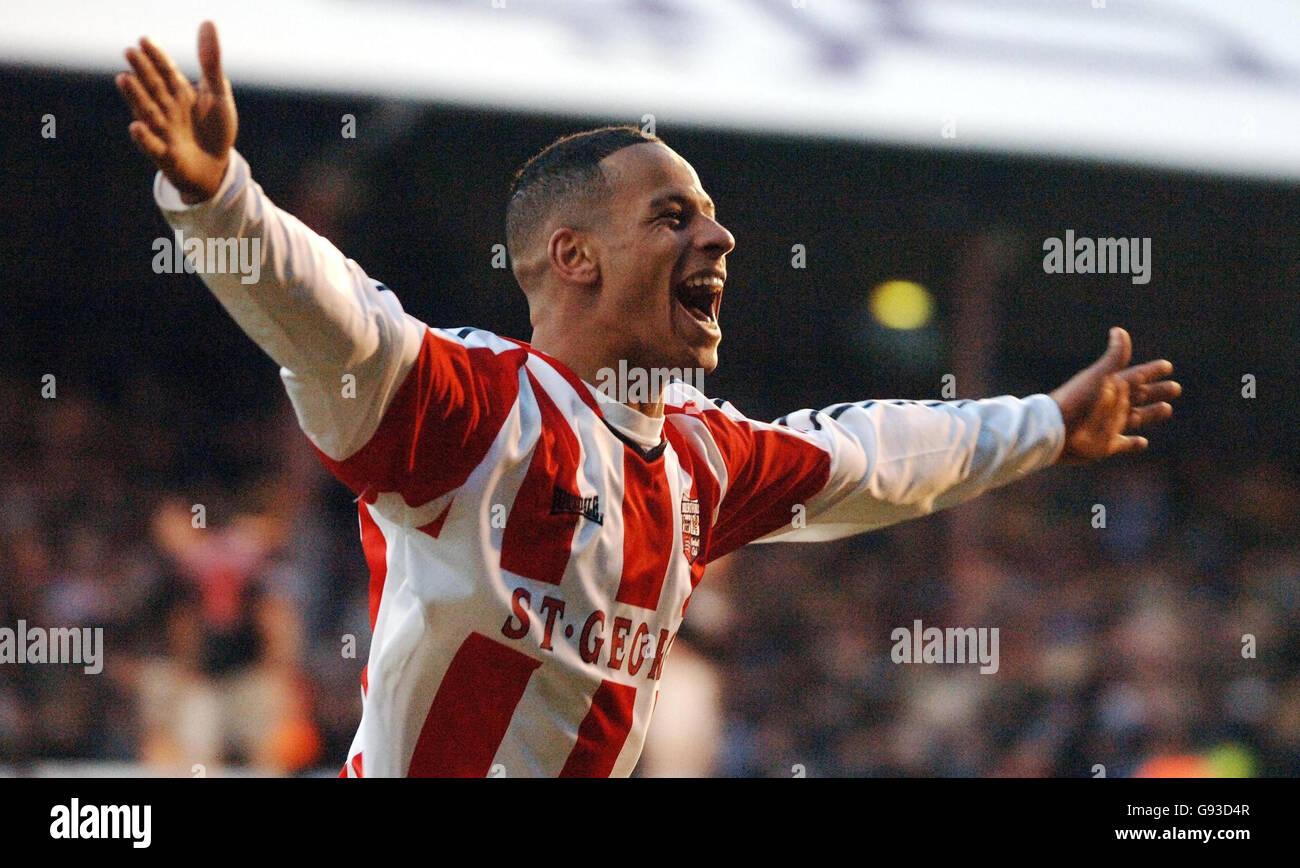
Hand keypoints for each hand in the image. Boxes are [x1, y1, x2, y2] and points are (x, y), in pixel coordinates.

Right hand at [115, 21, 236, 203]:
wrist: (217, 168)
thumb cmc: (215, 130)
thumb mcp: (218, 92)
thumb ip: (210, 61)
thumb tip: (208, 22)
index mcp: (179, 92)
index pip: (166, 71)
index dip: (157, 56)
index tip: (145, 40)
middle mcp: (167, 109)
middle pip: (154, 87)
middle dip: (143, 72)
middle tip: (130, 52)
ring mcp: (164, 132)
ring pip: (148, 112)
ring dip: (136, 97)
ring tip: (124, 78)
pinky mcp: (166, 155)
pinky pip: (153, 146)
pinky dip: (144, 138)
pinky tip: (136, 126)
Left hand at [1048, 327, 1180, 463]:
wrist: (1055, 429)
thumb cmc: (1076, 401)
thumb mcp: (1098, 377)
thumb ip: (1114, 358)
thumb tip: (1119, 331)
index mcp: (1111, 386)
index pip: (1137, 376)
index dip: (1152, 371)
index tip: (1168, 366)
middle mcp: (1112, 405)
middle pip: (1140, 396)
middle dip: (1157, 391)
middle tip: (1176, 388)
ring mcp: (1109, 425)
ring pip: (1136, 418)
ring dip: (1151, 413)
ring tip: (1167, 408)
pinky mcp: (1105, 445)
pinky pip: (1124, 444)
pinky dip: (1134, 444)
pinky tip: (1143, 442)